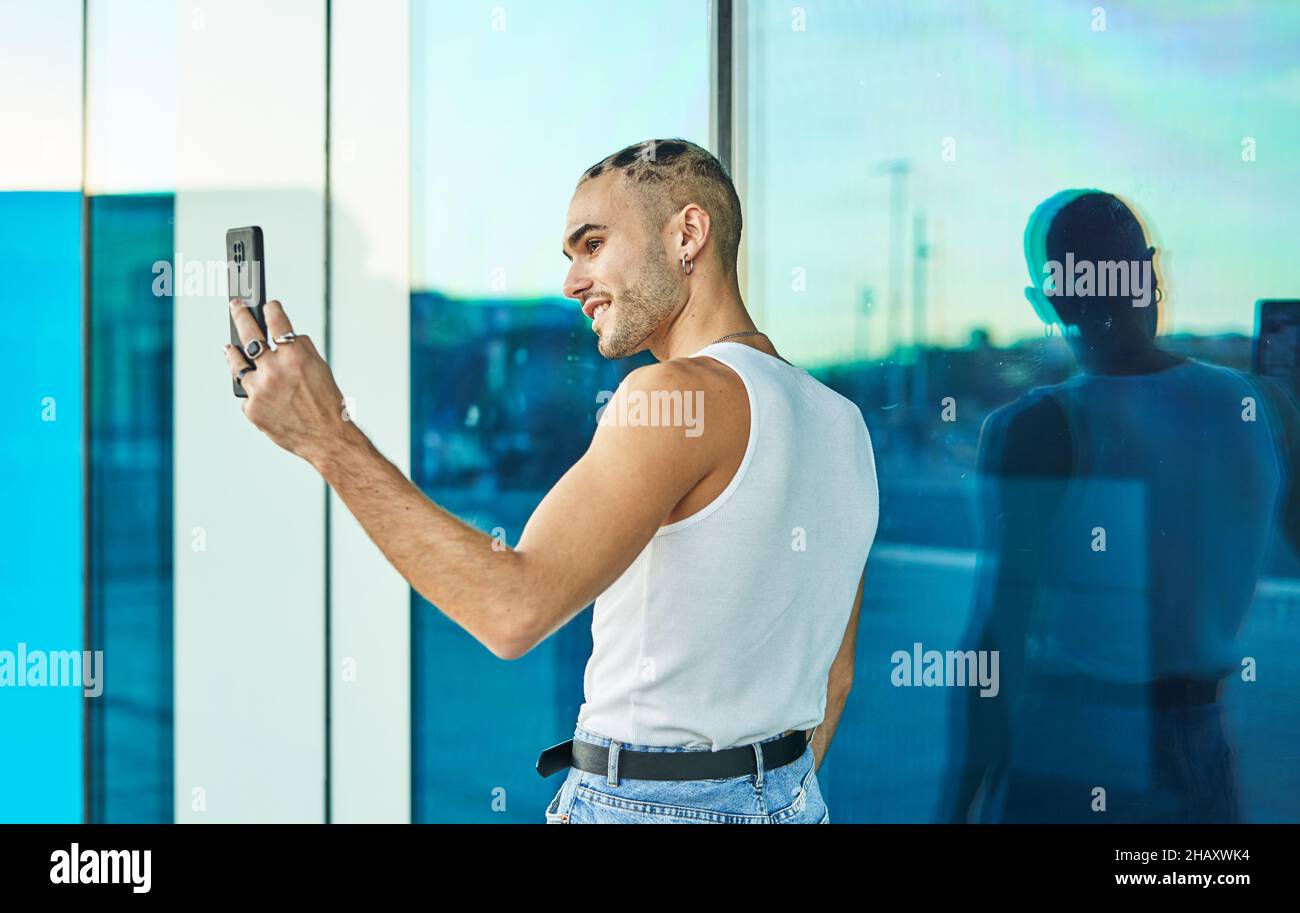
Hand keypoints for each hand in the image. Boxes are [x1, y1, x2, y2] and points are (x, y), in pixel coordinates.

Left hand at [223, 298, 352, 465]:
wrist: (326, 437)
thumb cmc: (327, 403)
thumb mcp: (319, 367)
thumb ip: (298, 348)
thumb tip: (280, 336)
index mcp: (294, 356)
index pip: (276, 321)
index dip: (271, 309)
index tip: (267, 304)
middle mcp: (273, 370)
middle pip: (249, 335)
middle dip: (240, 315)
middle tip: (235, 306)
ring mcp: (259, 390)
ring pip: (238, 366)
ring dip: (234, 354)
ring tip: (230, 348)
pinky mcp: (251, 408)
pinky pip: (246, 393)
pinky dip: (252, 391)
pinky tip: (259, 392)